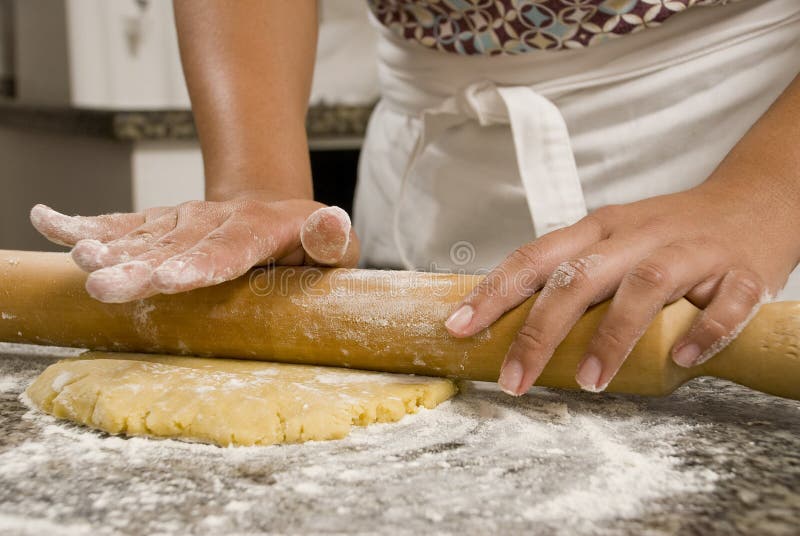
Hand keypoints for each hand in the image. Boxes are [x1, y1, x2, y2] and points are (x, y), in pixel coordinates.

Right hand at [30, 194, 358, 302]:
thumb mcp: (334, 247)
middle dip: (138, 267)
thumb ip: (333, 242)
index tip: (170, 279)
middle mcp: (213, 224)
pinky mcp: (161, 223)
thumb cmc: (308, 246)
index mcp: (259, 232)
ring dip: (107, 246)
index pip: (228, 252)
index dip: (198, 266)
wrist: (272, 212)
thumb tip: (332, 224)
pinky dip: (84, 225)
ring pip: (142, 237)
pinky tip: (47, 221)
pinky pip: (122, 224)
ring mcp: (183, 222)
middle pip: (174, 249)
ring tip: (77, 256)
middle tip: (105, 281)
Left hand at [444, 180, 799, 394]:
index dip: (493, 293)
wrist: (755, 200)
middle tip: (512, 381)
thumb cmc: (667, 233)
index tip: (457, 329)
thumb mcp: (612, 240)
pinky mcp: (741, 271)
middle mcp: (637, 234)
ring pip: (643, 287)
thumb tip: (511, 326)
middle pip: (579, 277)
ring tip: (587, 381)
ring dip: (611, 336)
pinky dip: (703, 332)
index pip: (534, 258)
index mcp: (598, 228)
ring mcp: (690, 250)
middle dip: (538, 332)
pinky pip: (724, 302)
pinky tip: (680, 359)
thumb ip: (571, 274)